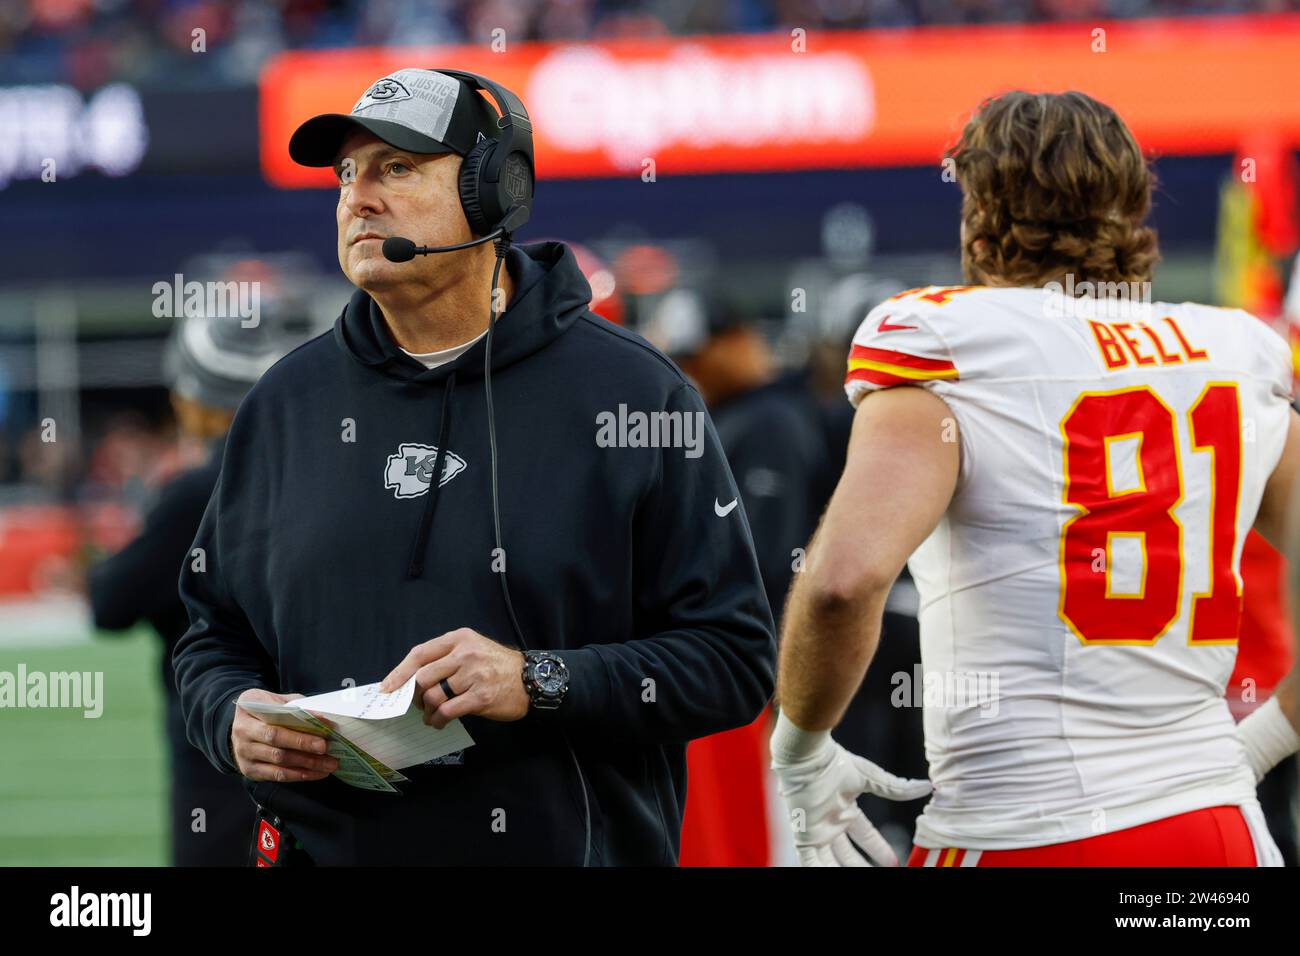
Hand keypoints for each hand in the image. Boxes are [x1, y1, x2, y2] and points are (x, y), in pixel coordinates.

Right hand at [231, 689, 338, 782]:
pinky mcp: (250, 770)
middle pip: (276, 738)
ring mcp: (244, 752)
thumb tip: (322, 718)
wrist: (241, 727)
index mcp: (249, 706)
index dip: (299, 719)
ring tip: (329, 763)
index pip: (275, 714)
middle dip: (303, 744)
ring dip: (307, 763)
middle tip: (326, 747)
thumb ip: (296, 705)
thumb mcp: (276, 699)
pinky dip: (299, 775)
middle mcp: (242, 730)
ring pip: (278, 760)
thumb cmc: (265, 711)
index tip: (322, 724)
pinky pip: (277, 775)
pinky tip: (317, 773)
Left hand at [380, 628, 528, 728]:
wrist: (530, 680)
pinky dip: (437, 720)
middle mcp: (466, 654)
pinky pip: (447, 711)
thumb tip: (412, 678)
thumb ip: (446, 658)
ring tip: (429, 716)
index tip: (387, 687)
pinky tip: (439, 722)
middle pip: (423, 677)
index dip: (400, 672)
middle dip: (415, 695)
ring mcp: (474, 676)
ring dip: (426, 711)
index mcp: (460, 638)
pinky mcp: (481, 697)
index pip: (421, 653)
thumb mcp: (473, 649)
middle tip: (418, 704)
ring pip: (433, 696)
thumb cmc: (497, 665)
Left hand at [772, 738, 931, 866]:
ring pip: (830, 861)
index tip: (893, 862)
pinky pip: (810, 861)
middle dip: (861, 866)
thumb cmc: (835, 763)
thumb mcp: (871, 778)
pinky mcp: (804, 835)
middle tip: (880, 874)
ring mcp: (817, 830)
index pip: (865, 836)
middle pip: (847, 853)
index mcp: (846, 809)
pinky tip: (829, 877)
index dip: (879, 849)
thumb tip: (925, 786)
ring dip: (842, 871)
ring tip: (860, 878)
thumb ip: (896, 788)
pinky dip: (819, 871)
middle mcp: (832, 822)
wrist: (808, 758)